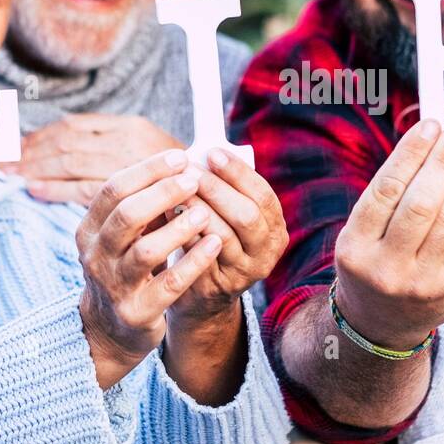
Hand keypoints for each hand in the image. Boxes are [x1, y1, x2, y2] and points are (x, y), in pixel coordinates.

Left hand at [4, 114, 182, 205]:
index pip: (76, 126)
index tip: (18, 143)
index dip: (43, 134)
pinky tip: (35, 189)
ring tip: (11, 173)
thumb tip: (66, 147)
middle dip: (32, 150)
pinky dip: (55, 187)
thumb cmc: (178, 188)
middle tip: (2, 160)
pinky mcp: (130, 193)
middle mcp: (130, 141)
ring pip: (71, 160)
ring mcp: (130, 164)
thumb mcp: (150, 161)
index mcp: (133, 127)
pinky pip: (83, 187)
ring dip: (37, 166)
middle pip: (68, 141)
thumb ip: (117, 152)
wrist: (216, 211)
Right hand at [76, 149, 223, 388]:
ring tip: (205, 212)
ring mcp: (114, 286)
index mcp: (90, 229)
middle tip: (195, 178)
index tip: (181, 157)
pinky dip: (193, 262)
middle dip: (163, 192)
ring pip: (146, 251)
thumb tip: (181, 163)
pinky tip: (214, 244)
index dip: (148, 170)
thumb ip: (143, 203)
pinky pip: (169, 284)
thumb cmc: (125, 267)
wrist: (110, 329)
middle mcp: (97, 256)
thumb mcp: (123, 234)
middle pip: (127, 215)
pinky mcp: (137, 312)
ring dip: (179, 228)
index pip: (114, 189)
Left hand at [168, 147, 287, 323]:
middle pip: (247, 215)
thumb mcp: (229, 214)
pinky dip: (185, 233)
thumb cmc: (213, 237)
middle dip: (216, 189)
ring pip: (223, 236)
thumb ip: (224, 189)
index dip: (238, 172)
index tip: (212, 152)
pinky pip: (201, 256)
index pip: (263, 194)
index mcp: (275, 225)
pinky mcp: (220, 286)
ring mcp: (246, 271)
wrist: (204, 292)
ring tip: (175, 190)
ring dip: (197, 209)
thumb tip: (202, 151)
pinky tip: (168, 217)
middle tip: (189, 170)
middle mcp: (267, 250)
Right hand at [332, 119, 443, 350]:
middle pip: (420, 204)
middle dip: (441, 162)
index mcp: (355, 249)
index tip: (429, 125)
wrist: (380, 325)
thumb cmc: (372, 262)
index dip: (411, 153)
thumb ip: (390, 193)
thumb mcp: (362, 233)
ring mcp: (421, 282)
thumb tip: (430, 139)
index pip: (386, 191)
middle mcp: (386, 268)